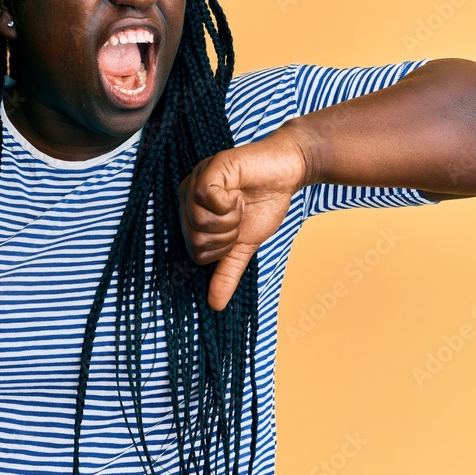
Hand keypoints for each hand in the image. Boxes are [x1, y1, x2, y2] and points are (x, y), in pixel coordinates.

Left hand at [177, 130, 307, 310]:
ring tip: (239, 202)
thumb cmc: (263, 204)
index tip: (237, 230)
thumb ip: (227, 272)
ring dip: (230, 219)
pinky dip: (230, 203)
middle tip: (239, 216)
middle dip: (227, 236)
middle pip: (196, 240)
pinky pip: (207, 198)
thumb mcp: (244, 245)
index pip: (195, 252)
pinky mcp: (211, 168)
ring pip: (200, 222)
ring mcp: (197, 180)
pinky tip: (238, 192)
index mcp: (190, 214)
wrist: (288, 173)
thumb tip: (215, 306)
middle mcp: (187, 196)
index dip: (222, 249)